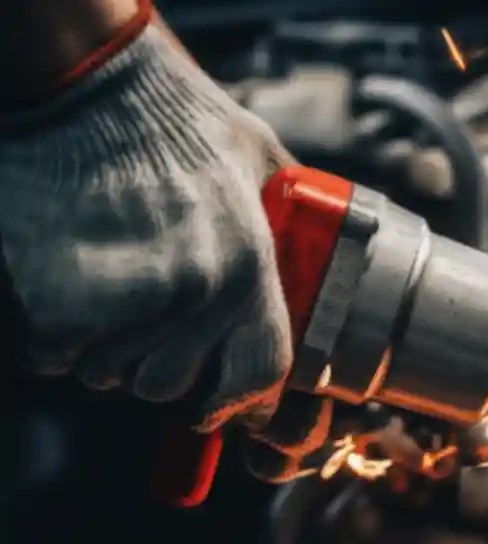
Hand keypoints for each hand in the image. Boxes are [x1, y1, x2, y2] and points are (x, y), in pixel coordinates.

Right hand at [0, 26, 326, 480]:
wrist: (89, 88)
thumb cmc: (179, 122)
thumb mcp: (266, 172)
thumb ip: (288, 240)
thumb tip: (317, 287)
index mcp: (251, 270)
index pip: (259, 379)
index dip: (238, 398)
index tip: (217, 397)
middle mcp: (198, 296)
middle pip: (173, 387)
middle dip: (156, 363)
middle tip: (143, 308)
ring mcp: (129, 306)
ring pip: (112, 375)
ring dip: (105, 345)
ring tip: (107, 273)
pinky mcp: (62, 309)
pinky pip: (58, 355)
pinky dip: (54, 332)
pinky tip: (66, 271)